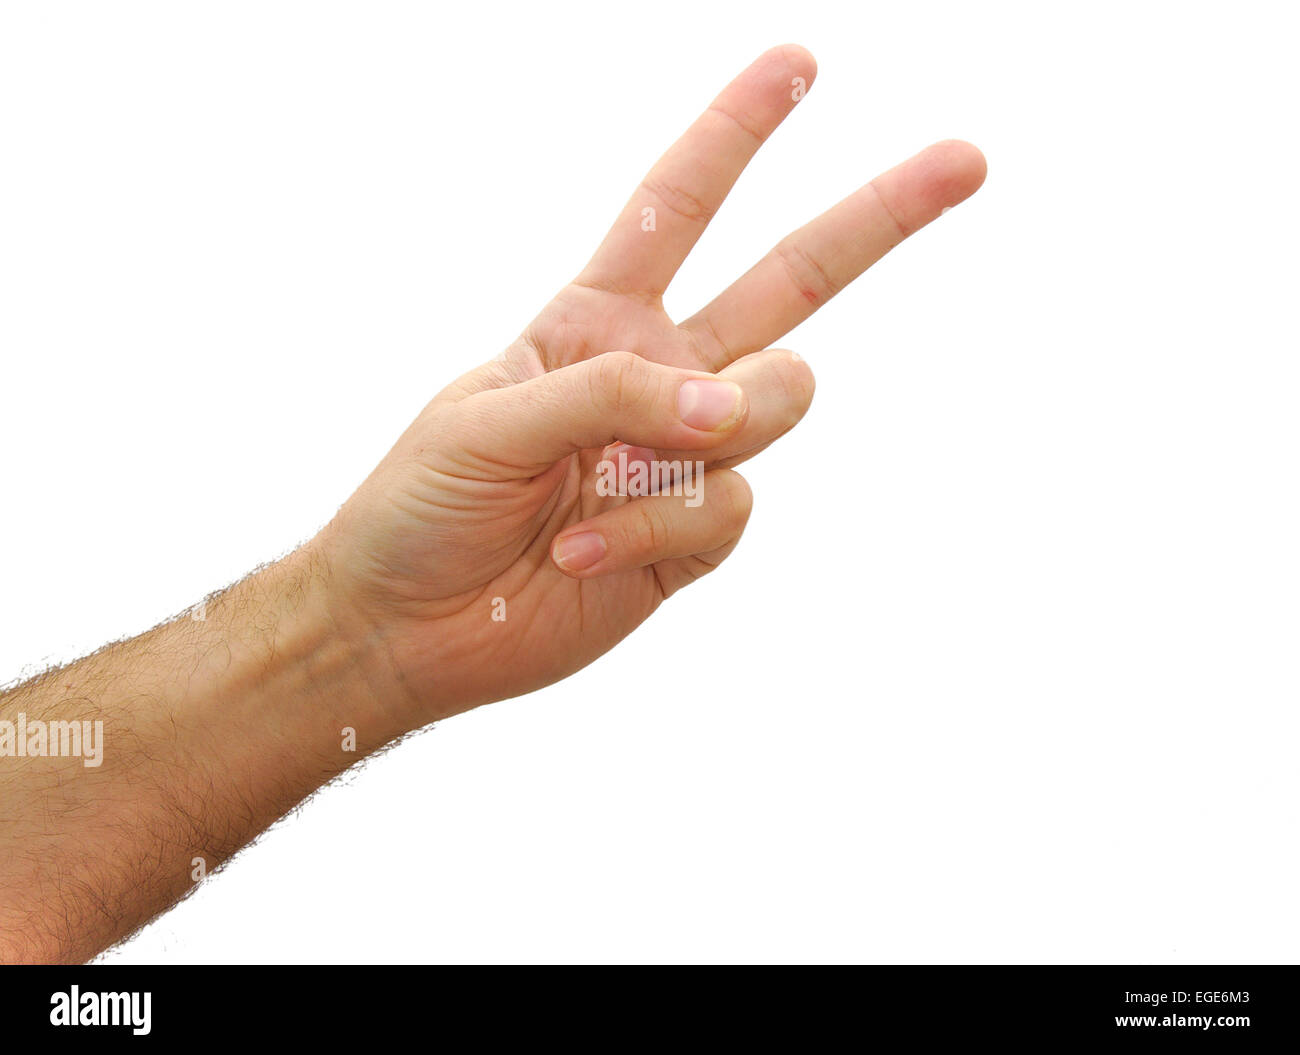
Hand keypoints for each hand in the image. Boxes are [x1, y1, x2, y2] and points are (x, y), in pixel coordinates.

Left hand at [315, 45, 985, 720]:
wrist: (410, 627)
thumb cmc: (421, 505)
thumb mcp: (490, 418)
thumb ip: (612, 393)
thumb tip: (728, 407)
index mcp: (598, 320)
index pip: (677, 208)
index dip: (735, 132)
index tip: (798, 63)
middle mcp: (659, 378)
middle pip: (793, 282)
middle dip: (878, 216)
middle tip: (968, 158)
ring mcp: (685, 459)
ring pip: (775, 404)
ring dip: (712, 431)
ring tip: (605, 484)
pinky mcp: (694, 539)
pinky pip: (728, 509)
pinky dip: (655, 530)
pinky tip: (584, 555)